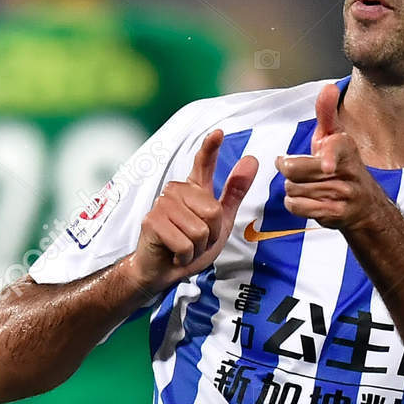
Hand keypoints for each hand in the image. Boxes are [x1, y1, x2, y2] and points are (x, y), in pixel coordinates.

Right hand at [123, 128, 258, 295]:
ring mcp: (162, 204)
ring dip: (196, 248)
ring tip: (182, 248)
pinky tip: (173, 254)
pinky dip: (184, 256)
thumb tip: (251, 159)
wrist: (160, 271)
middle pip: (213, 212)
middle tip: (194, 242)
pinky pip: (185, 243)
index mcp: (193, 190)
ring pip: (199, 230)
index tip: (218, 133)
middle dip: (210, 236)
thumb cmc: (188, 246)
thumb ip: (234, 192)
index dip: (210, 148)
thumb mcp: (220, 221)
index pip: (203, 164)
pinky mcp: (152, 221)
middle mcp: (176, 191)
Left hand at [275, 82, 391, 232]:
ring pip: (294, 189)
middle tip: (294, 169)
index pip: (334, 150)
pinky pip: (298, 207)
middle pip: (296, 171)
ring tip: (307, 186)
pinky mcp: (336, 214)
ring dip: (293, 188)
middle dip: (289, 170)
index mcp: (345, 148)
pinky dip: (295, 204)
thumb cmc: (341, 165)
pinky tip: (306, 200)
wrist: (364, 204)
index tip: (327, 167)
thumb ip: (327, 113)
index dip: (327, 158)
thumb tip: (327, 87)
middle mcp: (348, 171)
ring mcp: (344, 194)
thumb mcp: (335, 137)